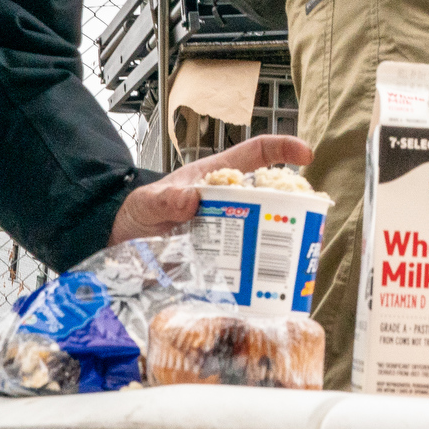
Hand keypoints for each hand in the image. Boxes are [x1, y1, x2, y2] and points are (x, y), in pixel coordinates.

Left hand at [108, 134, 313, 245]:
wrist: (122, 240)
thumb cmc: (138, 211)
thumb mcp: (148, 202)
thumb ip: (166, 198)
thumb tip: (190, 198)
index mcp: (214, 176)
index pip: (254, 154)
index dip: (282, 149)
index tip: (306, 155)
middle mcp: (226, 199)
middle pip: (268, 194)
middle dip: (290, 206)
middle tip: (302, 224)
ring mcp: (225, 226)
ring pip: (262, 226)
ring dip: (277, 239)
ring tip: (290, 257)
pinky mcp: (219, 252)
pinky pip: (245, 254)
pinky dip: (257, 265)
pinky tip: (264, 280)